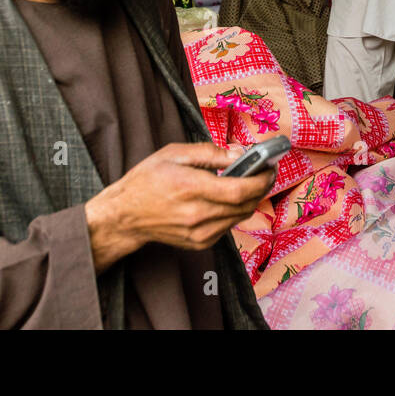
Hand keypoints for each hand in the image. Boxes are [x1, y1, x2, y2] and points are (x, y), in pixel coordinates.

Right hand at [85, 142, 273, 271]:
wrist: (125, 215)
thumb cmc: (147, 180)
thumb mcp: (174, 153)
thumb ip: (210, 152)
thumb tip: (239, 153)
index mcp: (190, 188)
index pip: (239, 189)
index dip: (261, 179)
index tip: (269, 167)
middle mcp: (197, 214)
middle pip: (245, 204)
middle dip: (261, 187)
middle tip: (265, 171)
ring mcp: (199, 233)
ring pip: (240, 217)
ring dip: (250, 199)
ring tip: (250, 181)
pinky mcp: (199, 243)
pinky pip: (228, 226)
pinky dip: (235, 211)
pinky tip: (229, 198)